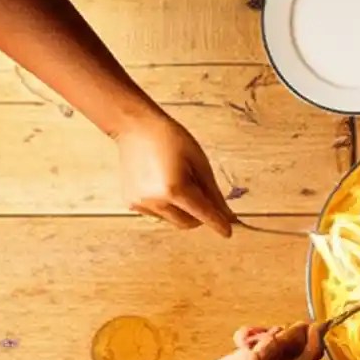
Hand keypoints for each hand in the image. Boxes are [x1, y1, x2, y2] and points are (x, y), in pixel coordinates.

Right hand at [116, 114, 235, 235]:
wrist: (136, 127)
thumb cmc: (171, 139)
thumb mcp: (199, 162)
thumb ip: (213, 192)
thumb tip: (227, 214)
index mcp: (175, 189)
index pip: (203, 215)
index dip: (218, 224)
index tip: (227, 231)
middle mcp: (156, 201)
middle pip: (187, 223)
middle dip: (199, 216)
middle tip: (202, 196)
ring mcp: (141, 204)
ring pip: (172, 220)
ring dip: (182, 211)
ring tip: (177, 182)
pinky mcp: (132, 203)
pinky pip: (157, 213)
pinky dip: (166, 206)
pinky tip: (161, 183)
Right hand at [180, 323, 324, 359]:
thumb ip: (281, 344)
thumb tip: (300, 328)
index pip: (314, 351)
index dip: (316, 334)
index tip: (309, 321)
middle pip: (294, 341)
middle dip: (280, 332)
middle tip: (264, 337)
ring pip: (274, 337)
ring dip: (261, 334)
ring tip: (246, 344)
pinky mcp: (252, 358)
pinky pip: (257, 340)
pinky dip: (248, 337)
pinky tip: (238, 344)